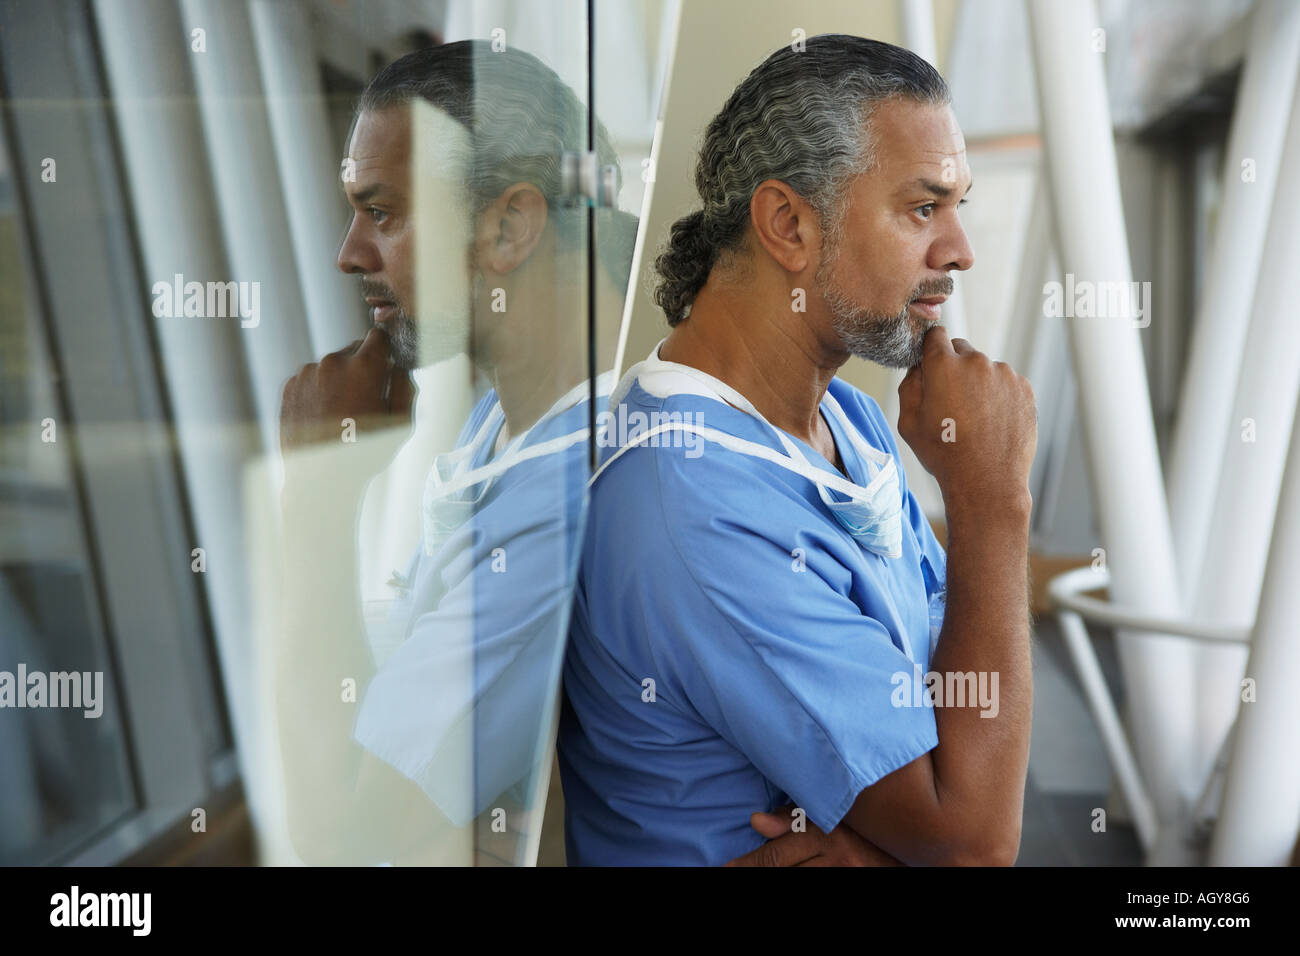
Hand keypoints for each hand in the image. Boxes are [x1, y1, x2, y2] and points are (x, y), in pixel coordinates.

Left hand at [280, 327, 414, 453]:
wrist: (319, 479)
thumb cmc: (364, 453)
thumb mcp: (401, 423)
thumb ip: (406, 387)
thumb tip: (400, 366)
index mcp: (364, 367)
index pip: (378, 336)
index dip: (385, 350)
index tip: (385, 365)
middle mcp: (333, 362)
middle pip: (354, 349)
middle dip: (362, 367)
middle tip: (364, 398)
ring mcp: (307, 373)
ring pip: (331, 365)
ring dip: (339, 379)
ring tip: (341, 412)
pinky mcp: (290, 386)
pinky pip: (311, 379)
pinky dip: (319, 390)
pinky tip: (324, 416)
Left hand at [723, 804, 903, 866]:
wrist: (912, 846)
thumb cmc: (865, 822)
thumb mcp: (832, 812)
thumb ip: (795, 816)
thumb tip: (755, 821)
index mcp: (826, 833)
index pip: (777, 856)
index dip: (748, 865)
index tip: (725, 869)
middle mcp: (835, 859)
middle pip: (783, 873)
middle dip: (754, 871)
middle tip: (728, 872)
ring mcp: (844, 875)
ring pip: (797, 881)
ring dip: (775, 879)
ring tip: (750, 873)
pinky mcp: (848, 883)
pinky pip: (815, 885)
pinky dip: (797, 880)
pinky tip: (782, 875)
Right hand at [897, 326, 1036, 511]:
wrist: (987, 481)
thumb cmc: (944, 454)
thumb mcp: (908, 422)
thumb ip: (909, 385)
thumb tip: (919, 367)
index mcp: (944, 366)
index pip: (935, 335)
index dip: (931, 350)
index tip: (931, 367)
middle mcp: (976, 362)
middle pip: (961, 350)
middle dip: (954, 368)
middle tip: (951, 401)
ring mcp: (1004, 374)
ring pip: (985, 368)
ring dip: (978, 383)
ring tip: (974, 418)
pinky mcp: (1024, 388)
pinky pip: (1005, 382)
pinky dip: (998, 395)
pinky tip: (992, 422)